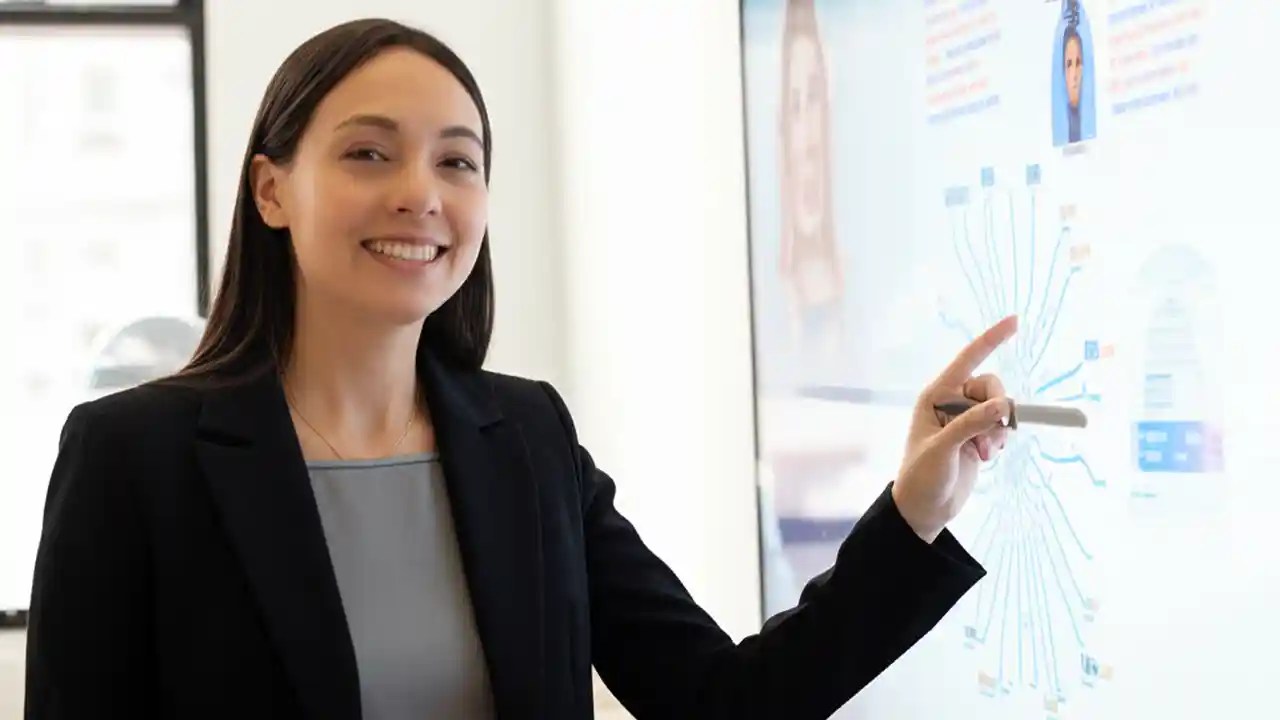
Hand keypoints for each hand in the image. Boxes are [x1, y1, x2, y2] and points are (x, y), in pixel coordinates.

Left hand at [891, 315, 1016, 542]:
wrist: (925, 507)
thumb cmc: (922, 475)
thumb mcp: (944, 448)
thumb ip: (972, 423)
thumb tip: (1003, 406)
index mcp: (936, 395)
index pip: (967, 360)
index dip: (990, 340)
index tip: (1015, 321)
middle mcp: (951, 402)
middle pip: (991, 386)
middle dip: (998, 408)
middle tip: (990, 435)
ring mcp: (966, 419)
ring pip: (1000, 408)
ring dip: (999, 429)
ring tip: (984, 452)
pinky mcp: (978, 436)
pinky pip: (1002, 426)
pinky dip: (1000, 439)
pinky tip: (986, 456)